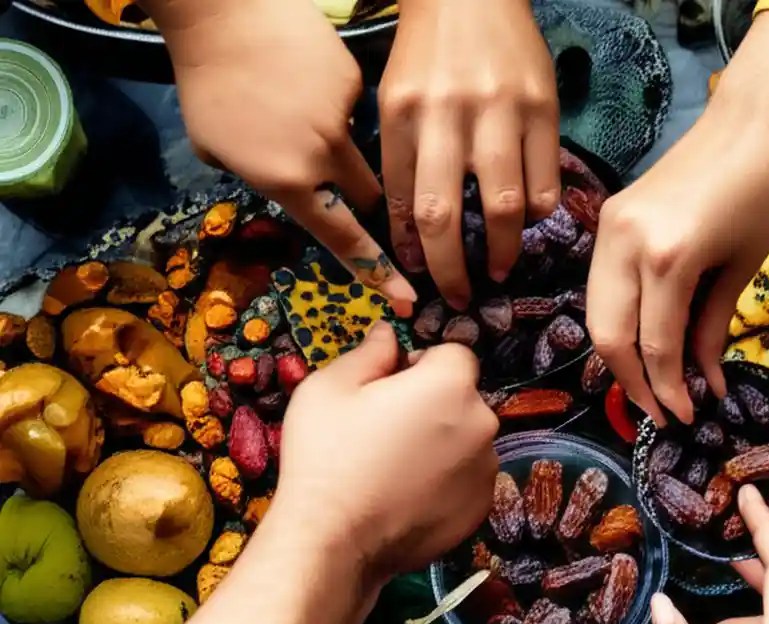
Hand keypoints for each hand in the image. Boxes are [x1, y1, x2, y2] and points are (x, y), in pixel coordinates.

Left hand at [153, 0, 416, 315]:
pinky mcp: (355, 86)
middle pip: (369, 198)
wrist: (226, 15)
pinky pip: (352, 109)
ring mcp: (344, 120)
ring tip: (295, 110)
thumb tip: (289, 181)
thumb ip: (261, 176)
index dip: (376, 270)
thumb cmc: (208, 87)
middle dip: (368, 205)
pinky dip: (331, 102)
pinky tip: (303, 78)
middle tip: (358, 200)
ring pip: (357, 150)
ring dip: (336, 145)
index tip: (406, 296)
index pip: (342, 237)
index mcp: (287, 181)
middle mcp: (323, 158)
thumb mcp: (218, 151)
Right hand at [275, 323, 498, 576]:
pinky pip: (467, 478)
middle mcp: (483, 422)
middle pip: (463, 397)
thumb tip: (389, 334)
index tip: (390, 387)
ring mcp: (486, 469)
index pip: (454, 353)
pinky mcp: (481, 508)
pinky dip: (447, 480)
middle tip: (387, 430)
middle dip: (434, 404)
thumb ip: (370, 352)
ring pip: (467, 439)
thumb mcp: (330, 387)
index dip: (421, 364)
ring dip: (443, 443)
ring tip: (396, 468)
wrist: (334, 539)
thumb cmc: (328, 455)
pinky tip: (408, 495)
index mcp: (451, 384)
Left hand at [379, 0, 559, 308]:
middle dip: (451, 270)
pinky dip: (536, 212)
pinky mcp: (543, 109)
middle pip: (445, 216)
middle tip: (459, 297)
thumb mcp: (396, 94)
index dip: (410, 250)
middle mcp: (449, 115)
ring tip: (499, 270)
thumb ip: (404, 154)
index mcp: (402, 113)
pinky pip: (543, 182)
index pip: (403, 200)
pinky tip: (527, 217)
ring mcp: (500, 112)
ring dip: (502, 251)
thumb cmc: (428, 49)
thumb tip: (414, 228)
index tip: (419, 276)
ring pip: (503, 206)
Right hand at [587, 12, 768, 425]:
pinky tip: (644, 340)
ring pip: (596, 313)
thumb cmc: (761, 195)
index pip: (656, 345)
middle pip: (609, 336)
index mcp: (668, 258)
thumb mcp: (740, 270)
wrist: (747, 125)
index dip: (669, 390)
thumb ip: (712, 330)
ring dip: (620, 356)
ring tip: (651, 386)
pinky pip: (601, 285)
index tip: (687, 419)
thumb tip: (706, 386)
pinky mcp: (607, 219)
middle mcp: (626, 244)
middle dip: (633, 383)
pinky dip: (618, 319)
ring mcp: (609, 229)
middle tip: (662, 414)